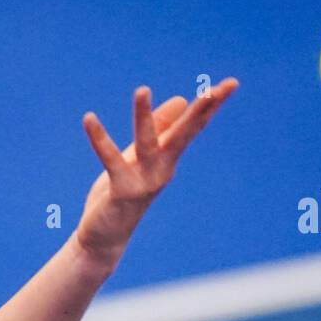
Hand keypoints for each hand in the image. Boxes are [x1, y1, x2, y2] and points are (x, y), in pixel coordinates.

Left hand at [75, 77, 237, 266]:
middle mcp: (162, 170)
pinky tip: (89, 118)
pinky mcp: (122, 191)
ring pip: (147, 144)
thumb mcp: (141, 156)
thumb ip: (159, 128)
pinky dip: (100, 139)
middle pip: (185, 135)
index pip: (193, 127)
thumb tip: (180, 100)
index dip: (211, 105)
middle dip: (203, 110)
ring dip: (143, 117)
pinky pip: (111, 160)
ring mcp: (144, 181)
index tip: (231, 83)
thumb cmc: (123, 194)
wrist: (105, 237)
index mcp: (168, 159)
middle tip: (221, 87)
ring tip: (142, 89)